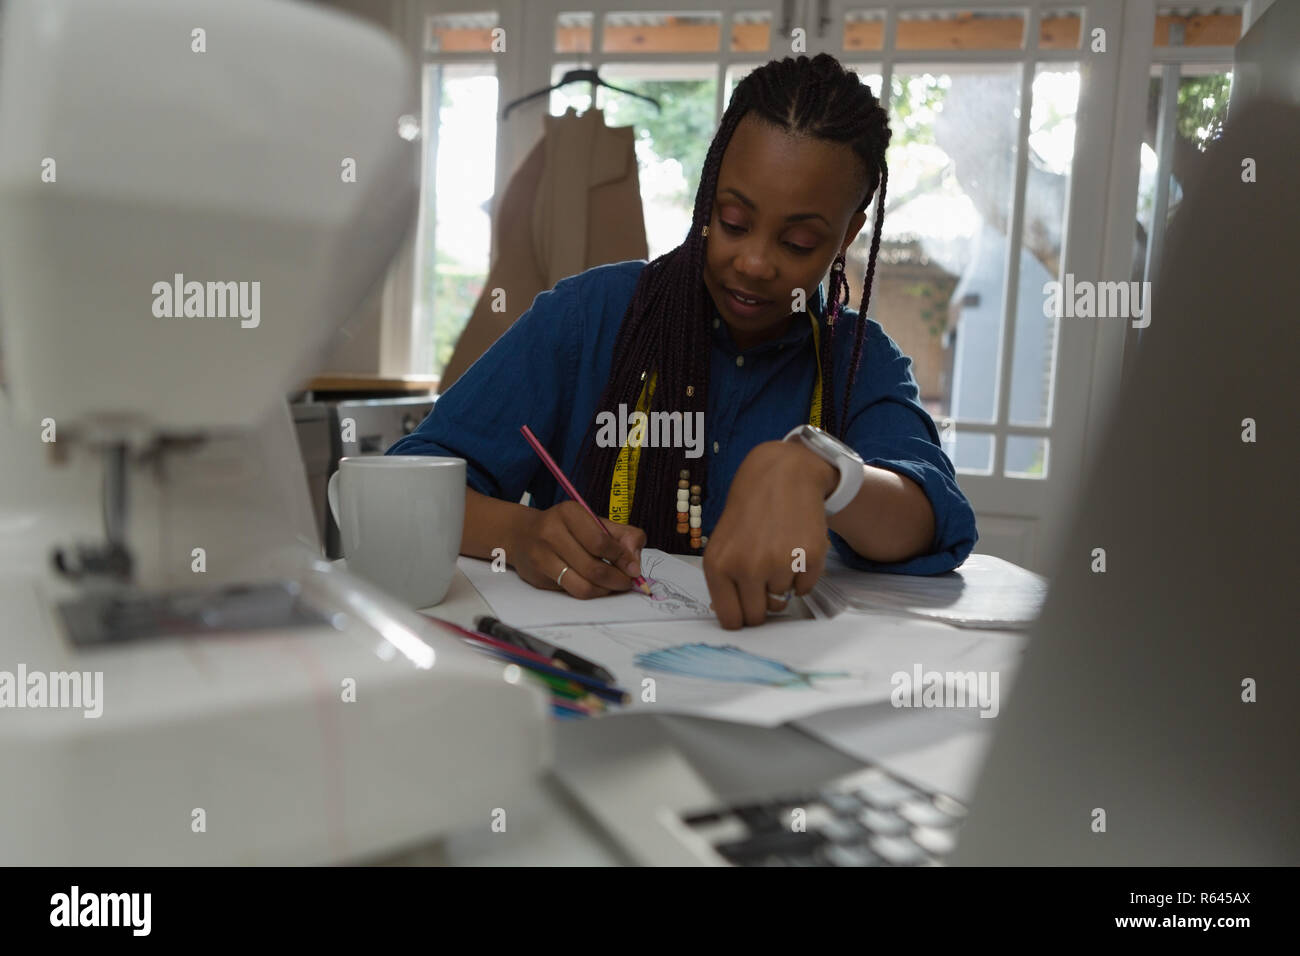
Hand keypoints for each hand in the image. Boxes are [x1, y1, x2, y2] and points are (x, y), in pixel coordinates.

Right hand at [507, 500, 646, 597]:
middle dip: (617, 579)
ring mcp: (541, 556)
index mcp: (569, 512)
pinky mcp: (537, 576)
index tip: (633, 567)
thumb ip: (624, 536)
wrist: (523, 535)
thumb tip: (634, 564)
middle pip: (593, 567)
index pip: (601, 541)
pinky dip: (590, 593)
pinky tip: (596, 586)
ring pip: (583, 585)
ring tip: (613, 586)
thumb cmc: (567, 528)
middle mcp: (551, 531)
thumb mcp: (595, 522)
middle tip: (627, 582)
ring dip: (605, 590)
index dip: (622, 558)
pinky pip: (571, 591)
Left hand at [703, 440, 836, 628]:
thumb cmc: (749, 513)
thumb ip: (723, 581)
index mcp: (719, 566)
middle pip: (758, 617)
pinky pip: (805, 589)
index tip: (746, 609)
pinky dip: (801, 576)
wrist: (782, 476)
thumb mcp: (722, 543)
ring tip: (777, 551)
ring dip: (781, 584)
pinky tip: (794, 548)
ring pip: (782, 601)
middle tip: (764, 580)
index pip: (731, 620)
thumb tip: (731, 618)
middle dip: (761, 604)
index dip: (740, 617)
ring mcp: (780, 564)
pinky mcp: (809, 558)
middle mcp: (747, 567)